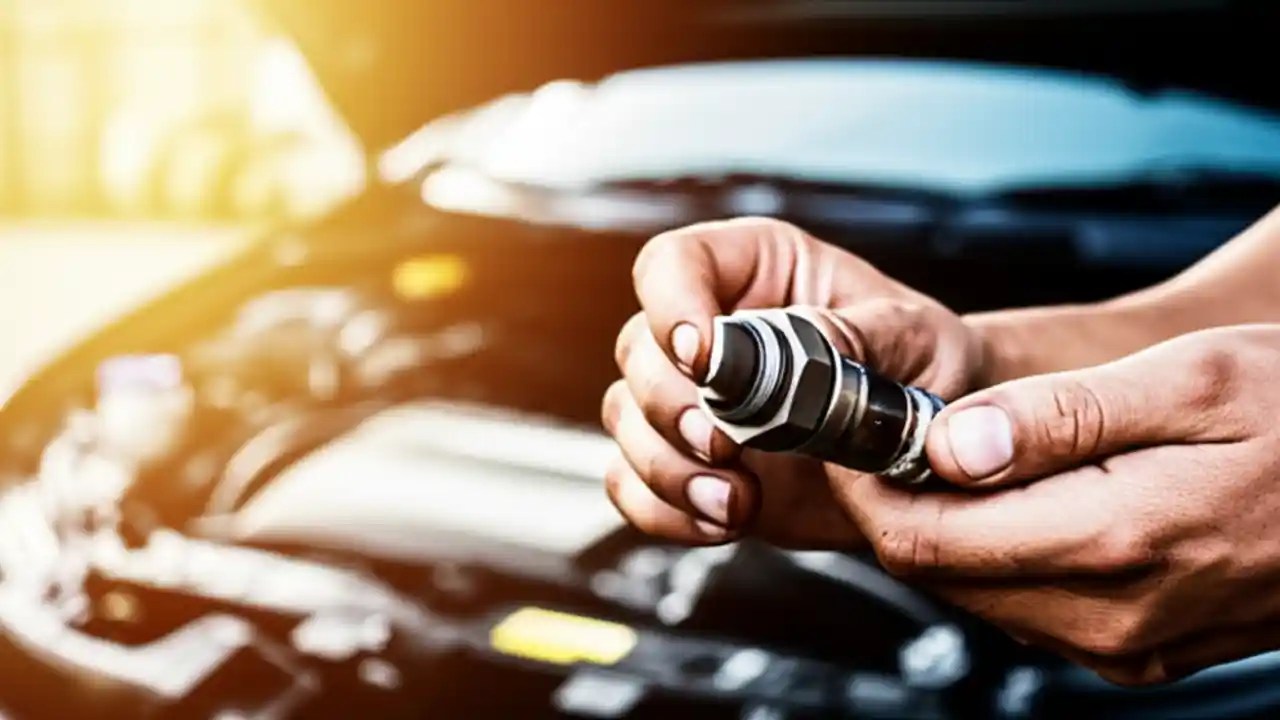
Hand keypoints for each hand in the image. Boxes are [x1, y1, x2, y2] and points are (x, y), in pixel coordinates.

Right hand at [602, 217, 980, 546]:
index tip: (703, 359)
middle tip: (723, 446)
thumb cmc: (928, 368)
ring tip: (735, 501)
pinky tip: (720, 522)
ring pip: (626, 420)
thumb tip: (797, 345)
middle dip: (670, 406)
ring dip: (667, 468)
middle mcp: (710, 329)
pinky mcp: (690, 464)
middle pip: (639, 349)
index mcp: (756, 270)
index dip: (672, 306)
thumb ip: (853, 336)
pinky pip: (632, 484)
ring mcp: (693, 399)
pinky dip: (663, 511)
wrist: (938, 452)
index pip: (674, 265)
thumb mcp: (914, 337)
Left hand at [839, 325, 1279, 684]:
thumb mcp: (1193, 381)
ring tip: (961, 450)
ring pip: (977, 591)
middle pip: (938, 570)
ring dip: (947, 524)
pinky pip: (1031, 606)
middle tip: (897, 430)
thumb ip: (1061, 418)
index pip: (924, 539)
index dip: (867, 485)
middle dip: (896, 501)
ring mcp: (1127, 644)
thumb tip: (949, 444)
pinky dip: (1000, 550)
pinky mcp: (1142, 648)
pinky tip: (1023, 493)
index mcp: (1115, 541)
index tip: (851, 434)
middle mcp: (1112, 616)